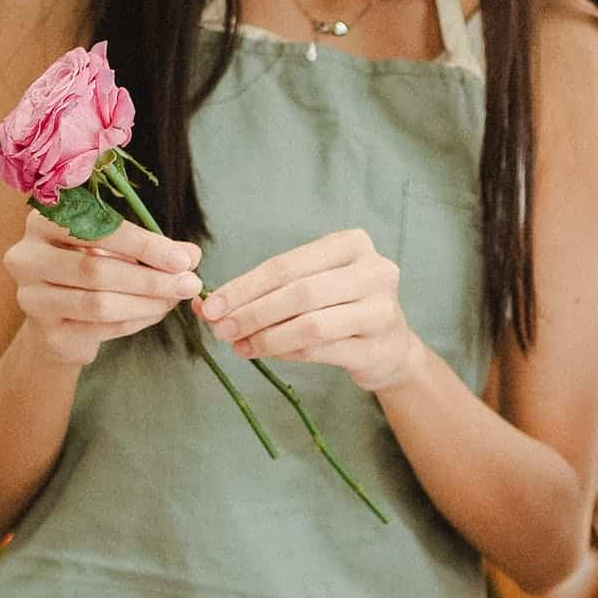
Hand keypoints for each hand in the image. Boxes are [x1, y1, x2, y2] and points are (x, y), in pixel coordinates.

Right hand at [4, 211, 201, 366]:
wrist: (59, 323)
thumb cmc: (90, 272)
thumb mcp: (118, 251)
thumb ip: (152, 249)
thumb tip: (191, 254)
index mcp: (43, 221)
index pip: (96, 228)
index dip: (143, 245)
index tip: (183, 259)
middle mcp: (27, 255)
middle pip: (96, 269)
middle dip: (150, 279)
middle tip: (188, 284)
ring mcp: (31, 296)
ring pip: (99, 303)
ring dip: (146, 304)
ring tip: (174, 300)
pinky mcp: (45, 331)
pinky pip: (100, 328)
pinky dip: (135, 322)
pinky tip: (155, 313)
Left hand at [196, 229, 423, 393]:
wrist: (390, 347)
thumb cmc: (342, 307)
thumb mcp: (313, 283)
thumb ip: (268, 290)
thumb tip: (207, 306)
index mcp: (352, 244)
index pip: (287, 265)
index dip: (245, 286)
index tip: (212, 306)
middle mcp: (374, 272)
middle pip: (299, 293)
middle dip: (253, 313)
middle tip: (221, 330)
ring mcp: (381, 311)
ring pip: (311, 325)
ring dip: (268, 337)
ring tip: (240, 345)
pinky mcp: (378, 348)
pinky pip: (321, 351)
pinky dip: (287, 353)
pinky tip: (265, 353)